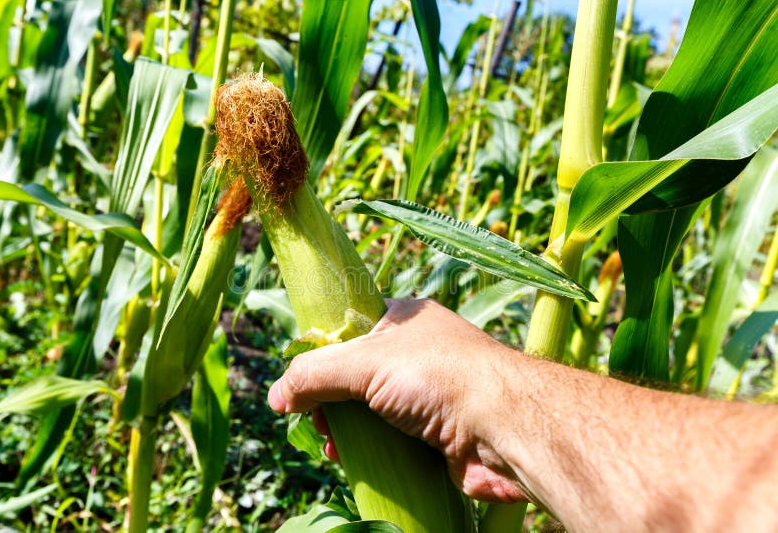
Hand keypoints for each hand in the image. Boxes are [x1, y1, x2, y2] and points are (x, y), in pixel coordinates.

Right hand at [268, 298, 527, 502]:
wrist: (504, 429)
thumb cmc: (438, 377)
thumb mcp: (365, 363)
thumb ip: (314, 374)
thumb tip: (276, 396)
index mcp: (406, 320)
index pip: (352, 330)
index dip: (323, 354)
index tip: (301, 380)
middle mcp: (419, 353)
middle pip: (356, 376)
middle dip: (329, 400)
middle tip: (314, 418)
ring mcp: (429, 395)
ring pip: (371, 411)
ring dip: (344, 428)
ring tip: (330, 444)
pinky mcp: (436, 434)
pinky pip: (390, 439)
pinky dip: (367, 450)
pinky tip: (348, 459)